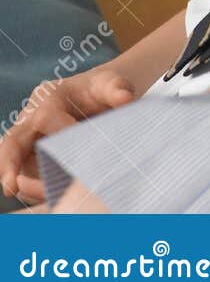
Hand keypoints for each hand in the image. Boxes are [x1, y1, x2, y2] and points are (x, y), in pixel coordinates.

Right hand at [0, 66, 136, 203]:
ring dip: (29, 184)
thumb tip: (125, 99)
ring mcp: (28, 143)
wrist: (96, 99)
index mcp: (47, 98)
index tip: (85, 142)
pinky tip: (56, 198)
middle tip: (11, 188)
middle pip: (11, 143)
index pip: (45, 118)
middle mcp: (30, 121)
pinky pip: (28, 178)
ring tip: (49, 197)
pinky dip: (37, 190)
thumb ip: (117, 88)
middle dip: (9, 165)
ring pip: (19, 166)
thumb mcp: (111, 83)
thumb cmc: (100, 91)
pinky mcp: (32, 160)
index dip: (62, 131)